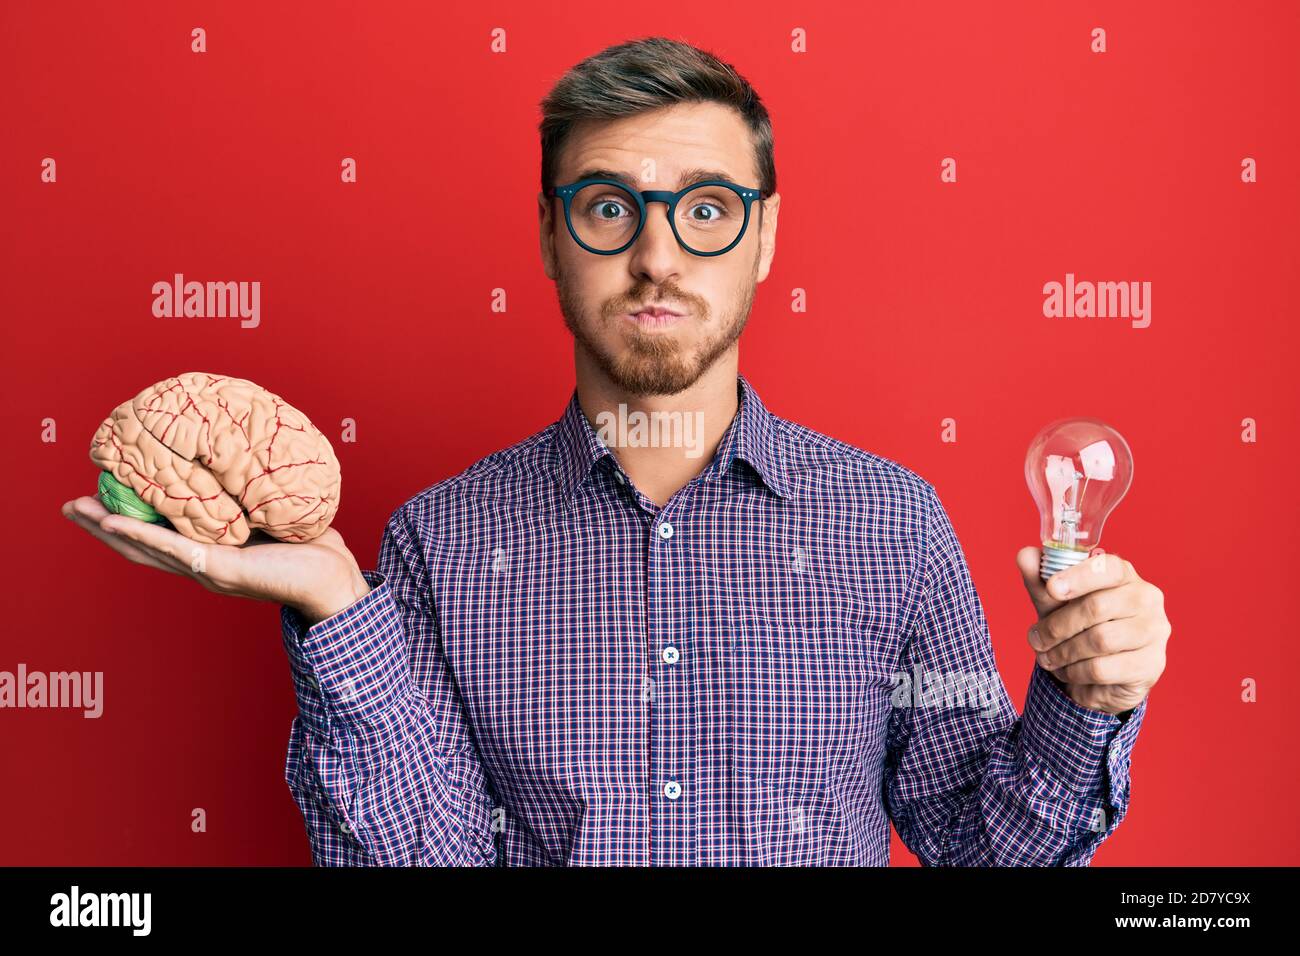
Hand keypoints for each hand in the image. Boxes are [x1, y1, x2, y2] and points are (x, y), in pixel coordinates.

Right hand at [61, 495, 370, 625]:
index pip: (159, 539)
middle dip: (102, 526)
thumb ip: (257, 501)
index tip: (100, 500)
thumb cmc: (313, 551)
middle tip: (70, 504)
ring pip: (146, 548)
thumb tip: (252, 468)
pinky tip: (115, 522)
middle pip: (139, 546)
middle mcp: (200, 565)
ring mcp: (206, 570)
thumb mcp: (275, 519)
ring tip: (78, 510)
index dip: (127, 522)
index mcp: (210, 554)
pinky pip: (173, 549)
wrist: (336, 579)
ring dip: (108, 529)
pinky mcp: (219, 570)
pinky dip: (142, 535)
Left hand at [1016, 547, 1170, 715]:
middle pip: (1097, 607)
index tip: (1051, 588)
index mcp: (1124, 575)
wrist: (1101, 677)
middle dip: (1057, 626)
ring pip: (1101, 640)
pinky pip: (1103, 668)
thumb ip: (1040, 579)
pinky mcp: (1151, 664)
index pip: (1109, 568)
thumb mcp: (1055, 604)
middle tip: (1035, 639)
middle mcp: (1146, 598)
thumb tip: (1025, 555)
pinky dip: (1076, 672)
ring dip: (1064, 652)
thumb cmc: (1079, 628)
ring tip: (1047, 658)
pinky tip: (1067, 672)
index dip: (1078, 577)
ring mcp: (1154, 632)